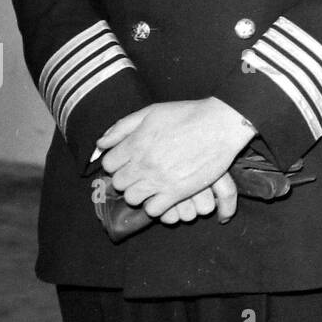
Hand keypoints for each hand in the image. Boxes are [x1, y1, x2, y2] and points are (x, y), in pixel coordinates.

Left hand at [97, 98, 255, 217]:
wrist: (220, 125)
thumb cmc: (187, 115)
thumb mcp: (152, 111)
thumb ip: (123, 126)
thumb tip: (101, 143)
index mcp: (136, 143)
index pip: (109, 164)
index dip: (117, 162)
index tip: (128, 160)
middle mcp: (144, 163)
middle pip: (119, 183)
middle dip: (127, 177)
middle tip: (141, 171)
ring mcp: (159, 179)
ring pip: (133, 198)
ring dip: (139, 192)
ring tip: (151, 183)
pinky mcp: (177, 192)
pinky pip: (153, 210)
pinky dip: (155, 205)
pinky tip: (163, 194)